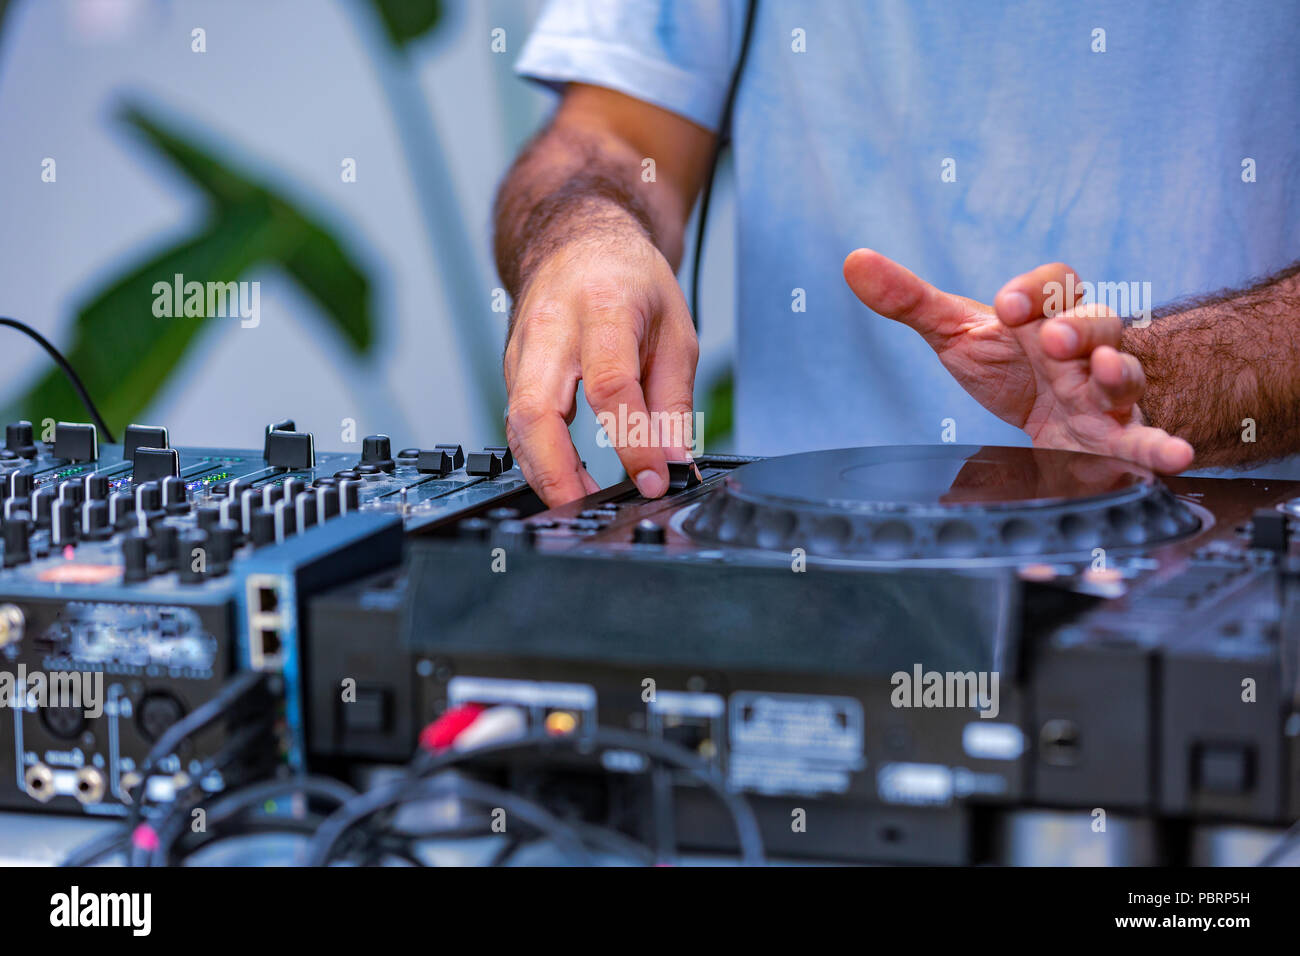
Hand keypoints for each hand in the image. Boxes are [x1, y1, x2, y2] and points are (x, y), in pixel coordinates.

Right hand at [505, 229, 698, 505]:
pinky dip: (539, 459)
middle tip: (587, 509)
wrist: (576, 239)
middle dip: (558, 471)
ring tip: (582, 505)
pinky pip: (517, 422)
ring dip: (544, 473)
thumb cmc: (628, 278)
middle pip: (537, 409)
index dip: (631, 441)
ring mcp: (522, 350)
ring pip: (517, 423)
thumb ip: (674, 401)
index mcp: (602, 307)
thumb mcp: (674, 331)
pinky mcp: (511, 370)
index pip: (610, 385)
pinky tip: (565, 482)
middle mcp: (551, 328)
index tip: (653, 479)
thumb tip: (675, 461)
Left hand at [843, 249, 1193, 472]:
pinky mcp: (1116, 437)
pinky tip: (1173, 457)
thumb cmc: (1008, 364)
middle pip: (1098, 322)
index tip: (1005, 304)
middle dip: (1080, 329)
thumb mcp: (956, 333)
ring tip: (1109, 376)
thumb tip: (853, 261)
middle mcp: (1083, 348)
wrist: (1046, 416)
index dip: (1036, 289)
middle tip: (1053, 338)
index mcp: (1046, 314)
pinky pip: (1143, 439)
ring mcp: (1105, 391)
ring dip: (1119, 372)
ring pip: (1124, 373)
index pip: (1055, 283)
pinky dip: (1159, 448)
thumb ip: (910, 300)